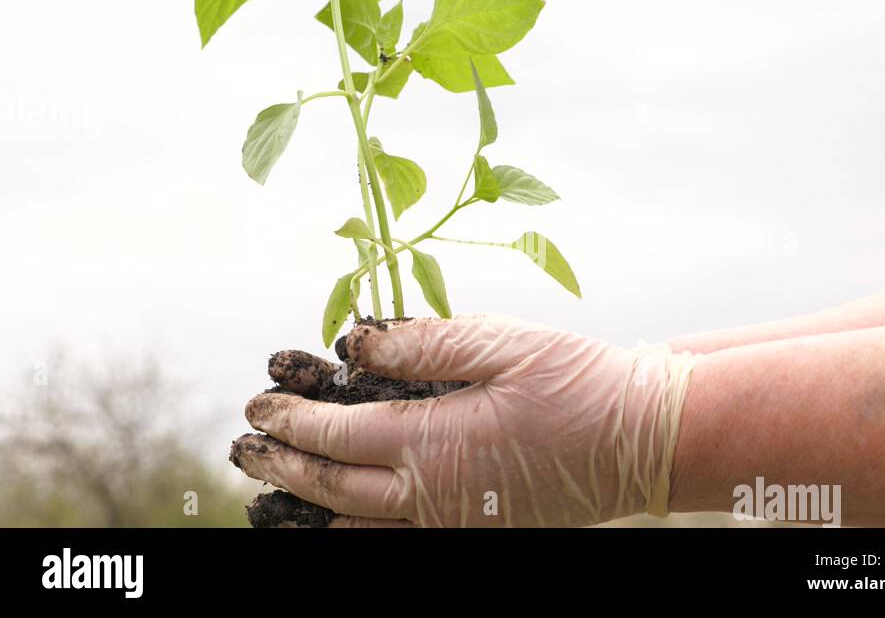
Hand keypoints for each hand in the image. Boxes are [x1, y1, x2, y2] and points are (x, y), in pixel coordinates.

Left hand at [231, 314, 697, 526]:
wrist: (641, 441)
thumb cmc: (578, 383)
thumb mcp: (503, 343)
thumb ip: (423, 343)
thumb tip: (354, 343)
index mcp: (436, 445)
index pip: (338, 435)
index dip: (292, 420)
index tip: (257, 404)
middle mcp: (433, 496)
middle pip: (334, 488)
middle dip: (283, 466)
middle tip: (244, 449)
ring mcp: (453, 524)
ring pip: (358, 528)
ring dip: (306, 509)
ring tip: (266, 497)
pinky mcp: (475, 532)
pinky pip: (395, 541)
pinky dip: (354, 534)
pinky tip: (338, 523)